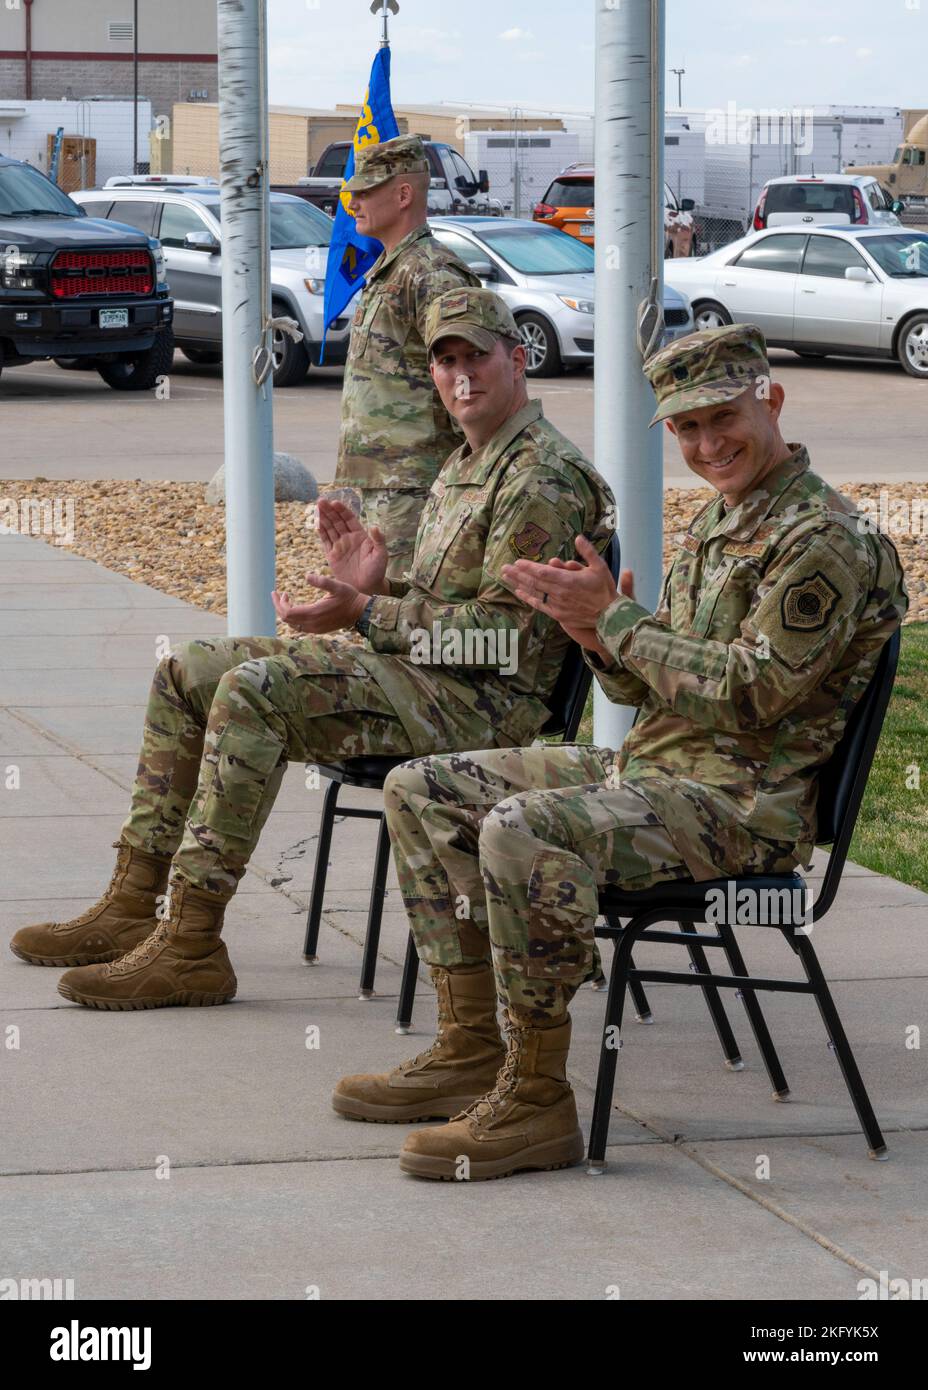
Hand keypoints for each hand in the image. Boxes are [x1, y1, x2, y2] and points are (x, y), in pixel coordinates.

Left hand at [272, 575, 368, 634]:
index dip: (279, 603)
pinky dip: (293, 619)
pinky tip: (296, 608)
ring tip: (286, 599)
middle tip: (278, 594)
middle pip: (287, 619)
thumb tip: (306, 576)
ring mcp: (315, 629)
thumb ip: (322, 581)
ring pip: (292, 624)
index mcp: (314, 613)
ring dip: (286, 613)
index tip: (279, 592)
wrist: (360, 612)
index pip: (287, 612)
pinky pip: (299, 627)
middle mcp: (312, 624)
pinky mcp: (318, 630)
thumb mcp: (337, 586)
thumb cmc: (349, 597)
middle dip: (279, 606)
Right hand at [316, 498, 387, 594]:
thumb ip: (379, 540)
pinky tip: (316, 524)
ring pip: (330, 529)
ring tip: (317, 508)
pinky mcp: (332, 555)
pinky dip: (321, 532)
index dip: (342, 511)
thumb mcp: (381, 555)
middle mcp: (348, 538)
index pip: (349, 519)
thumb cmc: (377, 570)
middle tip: (321, 501)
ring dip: (323, 518)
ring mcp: (340, 546)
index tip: (335, 502)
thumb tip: (375, 526)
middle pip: (337, 521)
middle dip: (329, 511)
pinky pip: (325, 541)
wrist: (367, 587)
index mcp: (360, 535)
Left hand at [501, 539, 635, 659]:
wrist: (609, 616)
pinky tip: (518, 592)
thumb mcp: (600, 566)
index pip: (543, 572)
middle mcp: (560, 593)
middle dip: (517, 574)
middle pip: (534, 582)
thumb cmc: (605, 590)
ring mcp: (557, 605)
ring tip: (505, 577)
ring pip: (534, 593)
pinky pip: (538, 605)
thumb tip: (578, 537)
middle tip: (504, 567)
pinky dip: (527, 598)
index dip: (528, 567)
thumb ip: (588, 551)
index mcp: (569, 580)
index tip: (517, 561)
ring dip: (518, 584)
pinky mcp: (557, 614)